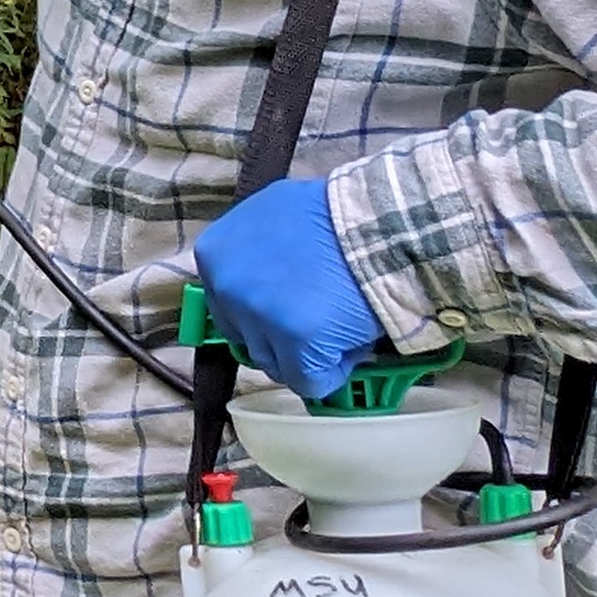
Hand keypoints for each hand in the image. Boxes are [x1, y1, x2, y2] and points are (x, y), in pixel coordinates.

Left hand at [192, 177, 386, 404]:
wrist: (382, 224)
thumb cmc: (335, 214)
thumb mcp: (272, 214)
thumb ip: (253, 249)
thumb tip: (258, 281)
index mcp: (214, 253)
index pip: (225, 303)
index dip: (263, 309)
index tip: (290, 304)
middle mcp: (227, 288)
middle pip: (247, 336)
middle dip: (280, 335)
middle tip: (318, 317)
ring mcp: (259, 319)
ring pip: (275, 362)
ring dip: (306, 353)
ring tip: (341, 325)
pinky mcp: (296, 346)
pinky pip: (309, 382)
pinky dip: (333, 373)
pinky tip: (352, 345)